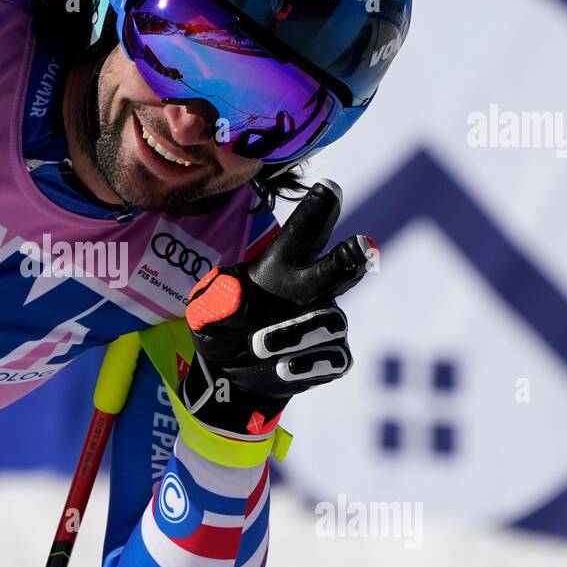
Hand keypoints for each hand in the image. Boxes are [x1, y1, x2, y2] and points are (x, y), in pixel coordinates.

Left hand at [181, 179, 373, 438]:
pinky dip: (306, 364)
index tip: (329, 189)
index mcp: (281, 266)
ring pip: (329, 322)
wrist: (228, 377)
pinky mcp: (331, 357)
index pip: (303, 232)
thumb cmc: (220, 329)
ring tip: (259, 344)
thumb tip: (235, 293)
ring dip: (295, 333)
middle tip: (362, 246)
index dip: (318, 211)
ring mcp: (324, 322)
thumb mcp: (204, 313)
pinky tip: (281, 368)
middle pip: (339, 268)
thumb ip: (215, 299)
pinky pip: (332, 358)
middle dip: (350, 258)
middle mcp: (311, 289)